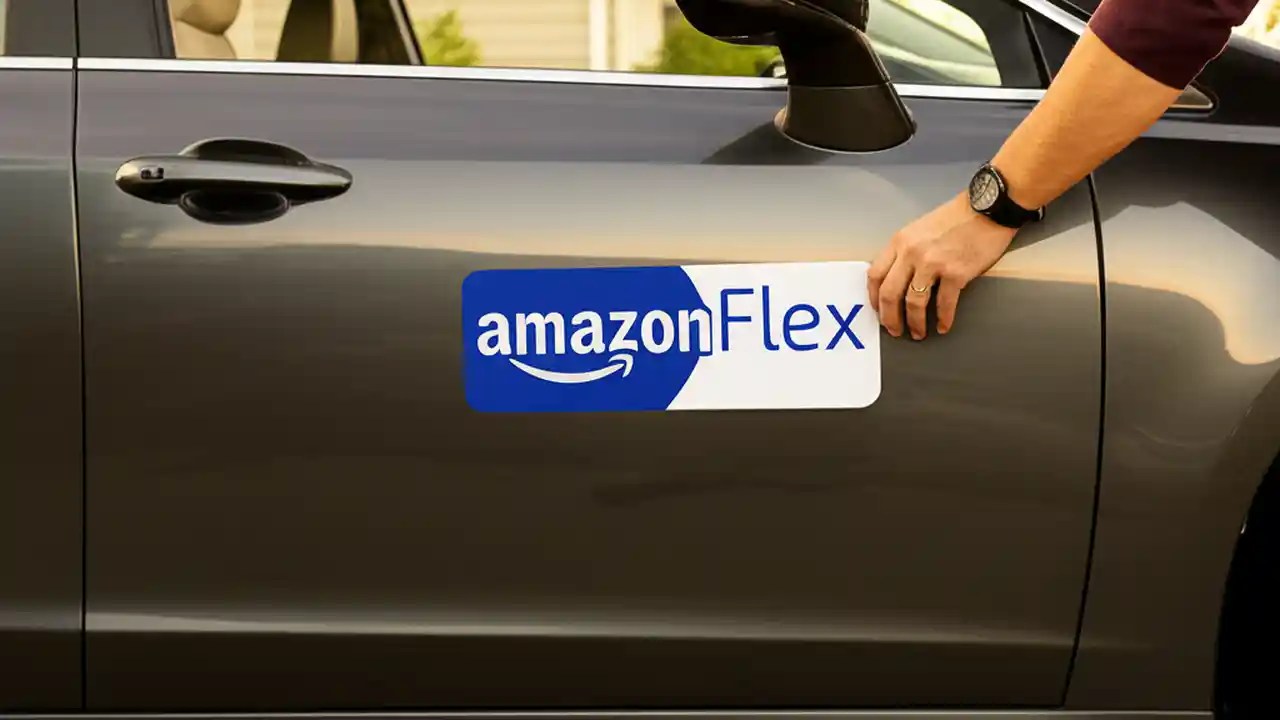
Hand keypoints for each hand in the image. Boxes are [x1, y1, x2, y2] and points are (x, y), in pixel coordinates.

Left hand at [868, 193, 1018, 339]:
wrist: (988, 208)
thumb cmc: (957, 217)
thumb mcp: (920, 228)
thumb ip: (905, 251)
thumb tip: (898, 277)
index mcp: (900, 241)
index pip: (875, 275)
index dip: (874, 298)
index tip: (878, 310)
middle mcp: (912, 253)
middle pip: (889, 294)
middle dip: (889, 318)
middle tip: (894, 330)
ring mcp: (933, 263)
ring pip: (914, 303)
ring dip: (915, 323)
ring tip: (918, 333)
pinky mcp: (956, 273)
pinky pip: (944, 304)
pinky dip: (943, 319)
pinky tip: (943, 326)